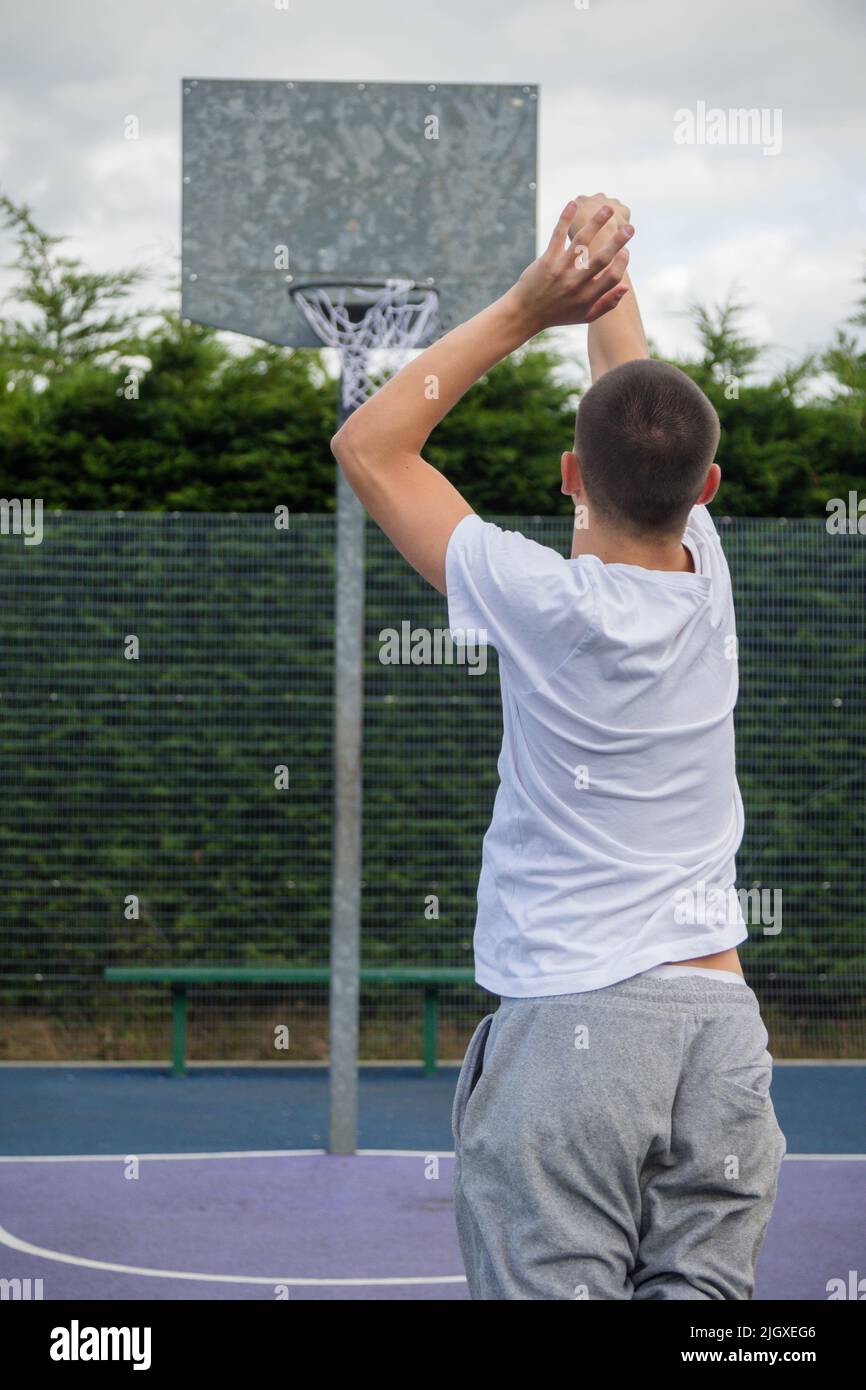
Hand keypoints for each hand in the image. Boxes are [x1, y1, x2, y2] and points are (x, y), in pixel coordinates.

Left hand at [509, 200, 632, 333]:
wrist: (525, 313)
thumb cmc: (559, 313)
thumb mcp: (585, 315)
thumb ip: (607, 304)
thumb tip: (626, 287)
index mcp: (587, 296)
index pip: (612, 277)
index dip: (622, 263)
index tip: (626, 251)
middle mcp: (575, 284)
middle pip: (602, 259)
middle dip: (618, 242)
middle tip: (630, 227)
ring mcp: (560, 270)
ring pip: (582, 242)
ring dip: (596, 222)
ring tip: (607, 208)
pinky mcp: (546, 260)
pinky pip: (558, 235)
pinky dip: (565, 218)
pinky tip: (573, 204)